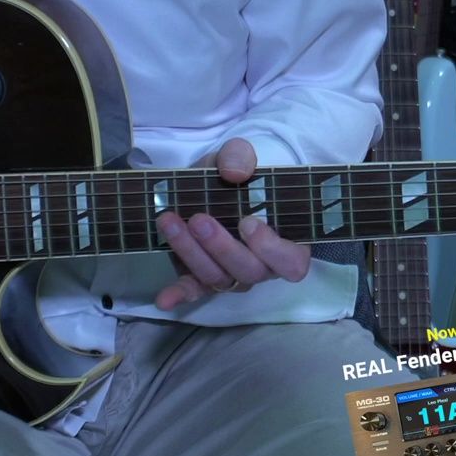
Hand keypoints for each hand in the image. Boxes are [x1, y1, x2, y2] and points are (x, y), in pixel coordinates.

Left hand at [153, 138, 309, 309]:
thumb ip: (240, 156)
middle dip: (221, 246)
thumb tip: (235, 171)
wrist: (207, 182)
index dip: (273, 249)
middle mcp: (260, 265)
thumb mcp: (238, 156)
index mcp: (284, 241)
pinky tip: (163, 299)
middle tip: (199, 219)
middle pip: (248, 272)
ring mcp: (230, 274)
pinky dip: (178, 295)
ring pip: (216, 277)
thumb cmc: (234, 175)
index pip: (292, 263)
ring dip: (191, 252)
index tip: (249, 222)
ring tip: (169, 222)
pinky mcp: (200, 276)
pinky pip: (193, 291)